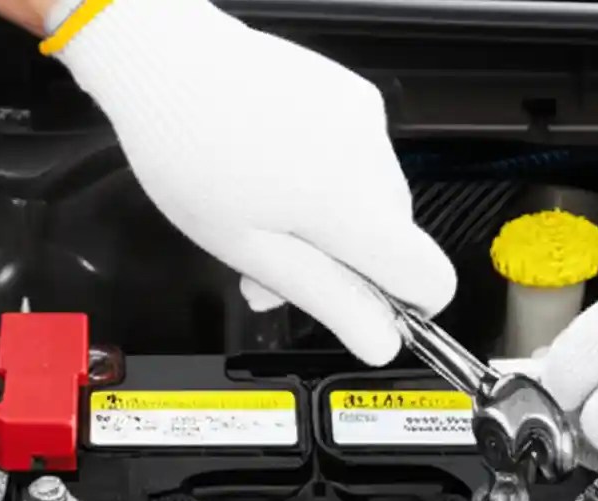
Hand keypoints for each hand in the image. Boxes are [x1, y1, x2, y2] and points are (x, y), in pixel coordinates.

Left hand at [37, 0, 455, 365]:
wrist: (167, 61)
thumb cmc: (189, 151)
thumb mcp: (250, 249)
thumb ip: (325, 297)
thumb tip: (379, 341)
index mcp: (351, 204)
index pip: (430, 279)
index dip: (405, 308)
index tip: (364, 311)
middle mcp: (371, 156)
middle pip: (394, 239)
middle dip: (341, 263)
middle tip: (269, 266)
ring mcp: (365, 119)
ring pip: (372, 198)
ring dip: (329, 220)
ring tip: (260, 212)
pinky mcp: (350, 94)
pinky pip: (358, 156)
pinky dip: (325, 174)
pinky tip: (272, 167)